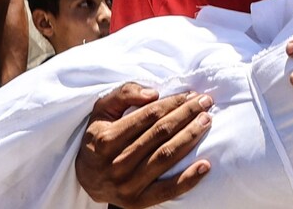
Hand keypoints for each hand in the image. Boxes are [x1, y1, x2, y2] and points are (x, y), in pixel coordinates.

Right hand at [74, 82, 213, 207]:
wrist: (86, 178)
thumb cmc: (99, 137)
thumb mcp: (102, 111)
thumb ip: (124, 94)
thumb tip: (153, 94)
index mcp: (106, 138)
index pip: (149, 115)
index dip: (173, 103)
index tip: (191, 94)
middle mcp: (116, 162)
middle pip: (160, 134)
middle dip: (186, 115)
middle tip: (206, 103)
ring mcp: (126, 184)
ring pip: (166, 157)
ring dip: (190, 138)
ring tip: (206, 122)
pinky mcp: (136, 201)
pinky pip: (167, 190)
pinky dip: (188, 179)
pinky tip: (205, 165)